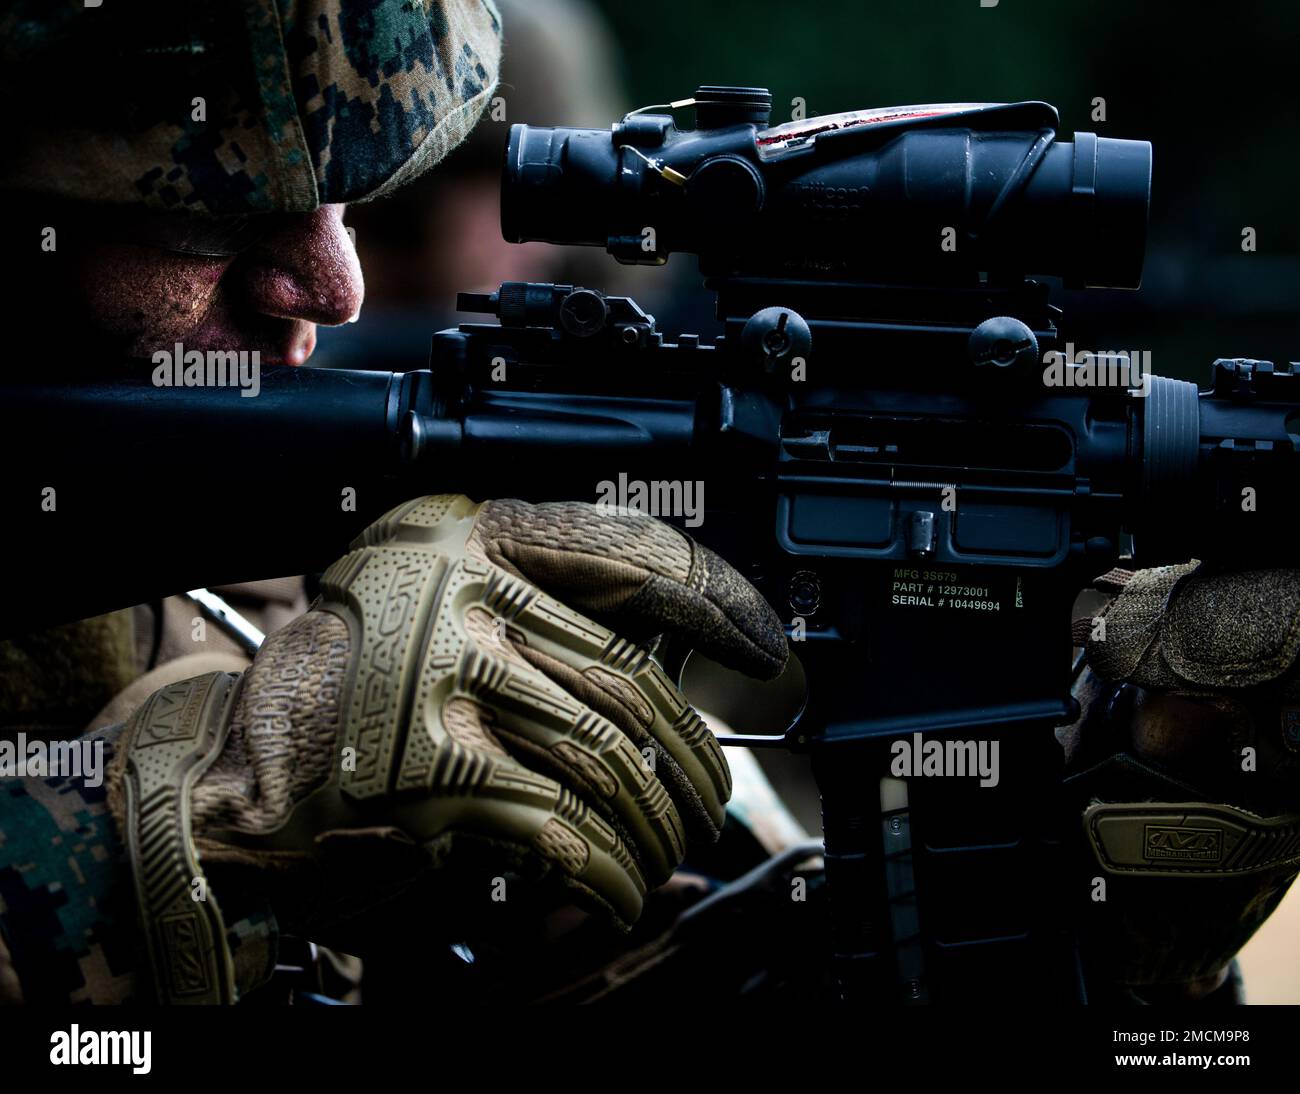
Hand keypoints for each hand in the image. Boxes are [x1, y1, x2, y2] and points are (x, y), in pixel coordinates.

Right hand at [116, 494, 787, 989]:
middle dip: (687, 754)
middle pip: (624, 676)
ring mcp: (439, 678)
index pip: (623, 549)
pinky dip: (606, 865)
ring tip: (669, 849)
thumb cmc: (347, 680)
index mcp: (468, 535)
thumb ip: (533, 612)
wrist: (226, 759)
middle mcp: (457, 592)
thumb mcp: (432, 600)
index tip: (763, 642)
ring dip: (654, 819)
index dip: (711, 595)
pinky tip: (622, 886)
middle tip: (707, 797)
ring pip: (603, 754)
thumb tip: (668, 665)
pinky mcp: (424, 772)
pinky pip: (557, 821)